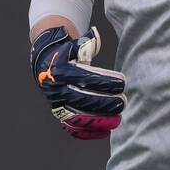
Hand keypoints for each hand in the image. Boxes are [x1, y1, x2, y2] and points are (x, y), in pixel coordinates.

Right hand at [31, 25, 125, 139]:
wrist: (46, 65)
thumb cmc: (67, 54)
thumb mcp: (73, 45)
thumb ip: (85, 43)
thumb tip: (95, 35)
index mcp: (60, 71)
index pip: (85, 78)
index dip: (105, 81)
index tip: (123, 83)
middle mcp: (56, 89)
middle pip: (82, 101)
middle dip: (105, 104)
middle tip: (124, 104)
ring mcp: (57, 104)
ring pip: (77, 118)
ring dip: (98, 122)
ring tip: (118, 121)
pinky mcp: (59, 115)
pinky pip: (72, 128)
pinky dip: (88, 133)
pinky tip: (105, 132)